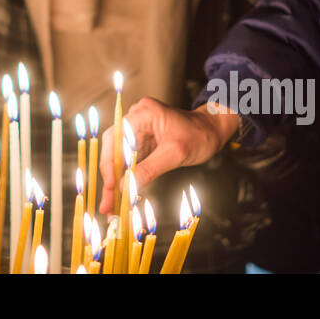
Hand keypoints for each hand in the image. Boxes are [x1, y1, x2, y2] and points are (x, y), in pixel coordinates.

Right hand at [97, 97, 237, 213]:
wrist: (212, 131)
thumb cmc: (199, 135)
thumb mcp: (175, 154)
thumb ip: (150, 169)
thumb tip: (126, 187)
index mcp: (143, 113)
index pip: (115, 138)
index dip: (109, 162)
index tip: (110, 185)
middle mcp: (136, 119)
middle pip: (114, 149)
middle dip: (110, 176)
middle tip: (106, 202)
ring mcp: (138, 131)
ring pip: (120, 158)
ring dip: (116, 181)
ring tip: (111, 205)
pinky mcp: (143, 143)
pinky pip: (130, 162)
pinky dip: (126, 178)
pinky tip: (122, 195)